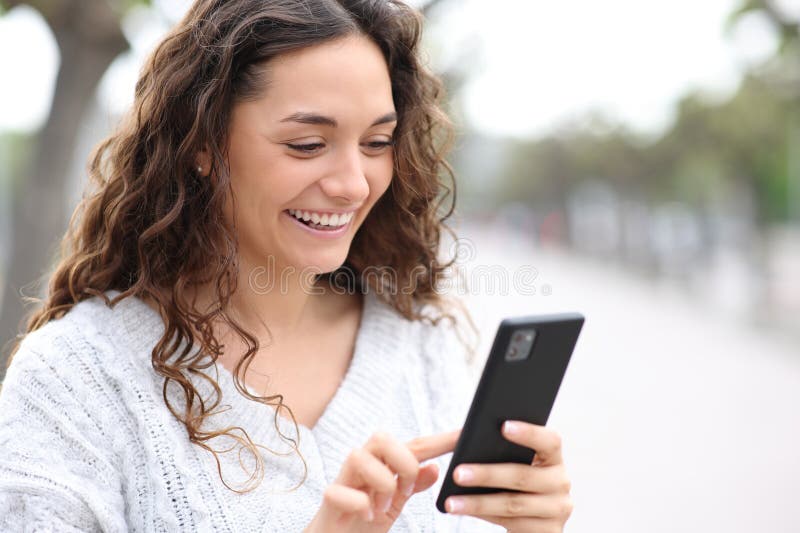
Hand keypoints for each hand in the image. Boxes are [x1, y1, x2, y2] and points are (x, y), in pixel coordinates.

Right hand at [305, 429, 459, 532]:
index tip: (463, 436)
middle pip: (381, 438)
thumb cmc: (361, 521)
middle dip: (403, 462)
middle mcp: (361, 466)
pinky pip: (340, 491)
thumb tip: (435, 468)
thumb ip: (412, 486)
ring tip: (382, 508)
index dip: (439, 441)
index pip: (412, 446)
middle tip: (406, 491)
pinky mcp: (328, 500)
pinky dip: (360, 505)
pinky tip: (366, 517)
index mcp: (381, 465)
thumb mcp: (394, 505)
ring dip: (380, 484)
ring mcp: (343, 480)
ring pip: (359, 456)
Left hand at [444, 421, 572, 532]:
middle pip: (522, 476)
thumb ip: (504, 451)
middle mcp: (561, 482)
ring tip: (452, 501)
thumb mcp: (517, 464)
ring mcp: (558, 509)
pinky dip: (485, 517)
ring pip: (513, 504)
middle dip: (487, 474)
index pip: (550, 441)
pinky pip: (512, 523)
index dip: (529, 433)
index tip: (503, 426)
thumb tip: (470, 440)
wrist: (532, 520)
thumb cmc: (516, 482)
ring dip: (478, 503)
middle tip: (458, 473)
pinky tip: (465, 511)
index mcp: (554, 458)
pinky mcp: (549, 532)